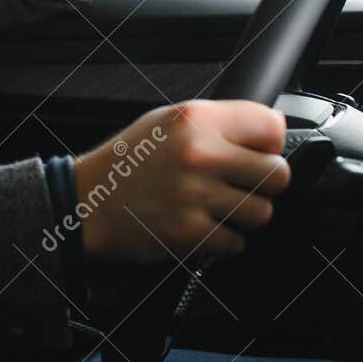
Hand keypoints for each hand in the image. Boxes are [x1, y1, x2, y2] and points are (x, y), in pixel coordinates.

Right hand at [72, 100, 290, 271]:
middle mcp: (199, 153)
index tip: (259, 153)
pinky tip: (201, 227)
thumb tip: (270, 131)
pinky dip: (223, 241)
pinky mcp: (189, 232)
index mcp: (196, 119)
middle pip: (278, 173)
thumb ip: (216, 123)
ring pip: (263, 212)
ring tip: (217, 208)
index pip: (272, 126)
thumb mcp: (166, 122)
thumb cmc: (125, 164)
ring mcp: (195, 194)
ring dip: (245, 216)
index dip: (270, 144)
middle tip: (240, 187)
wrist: (84, 203)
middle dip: (264, 185)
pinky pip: (236, 243)